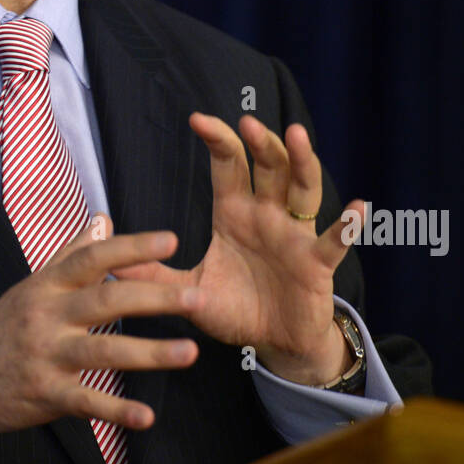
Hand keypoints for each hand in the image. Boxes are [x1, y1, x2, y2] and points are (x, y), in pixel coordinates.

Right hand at [0, 218, 202, 441]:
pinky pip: (87, 402)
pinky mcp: (46, 395)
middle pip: (107, 300)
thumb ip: (71, 254)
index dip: (132, 247)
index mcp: (48, 285)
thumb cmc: (4, 327)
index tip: (172, 240)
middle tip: (199, 297)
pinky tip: (149, 416)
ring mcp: (47, 355)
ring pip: (105, 351)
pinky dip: (118, 410)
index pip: (93, 257)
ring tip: (191, 353)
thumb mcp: (32, 284)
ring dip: (151, 353)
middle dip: (156, 298)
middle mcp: (48, 315)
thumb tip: (102, 218)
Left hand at [111, 114, 363, 386]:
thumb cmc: (235, 309)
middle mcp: (267, 214)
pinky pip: (334, 241)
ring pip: (301, 189)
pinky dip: (347, 225)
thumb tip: (106, 262)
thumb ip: (153, 276)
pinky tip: (357, 208)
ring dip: (301, 162)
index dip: (217, 141)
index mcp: (235, 213)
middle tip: (248, 123)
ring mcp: (295, 234)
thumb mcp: (190, 291)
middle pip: (267, 167)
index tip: (197, 119)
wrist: (274, 345)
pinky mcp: (317, 263)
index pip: (227, 167)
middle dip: (259, 143)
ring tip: (297, 136)